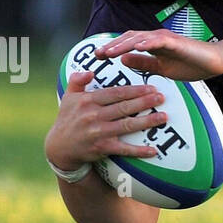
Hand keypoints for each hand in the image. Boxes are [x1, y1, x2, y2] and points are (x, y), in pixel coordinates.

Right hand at [45, 69, 167, 171]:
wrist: (58, 147)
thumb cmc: (68, 118)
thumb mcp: (69, 97)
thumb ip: (78, 80)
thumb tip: (90, 71)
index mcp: (88, 101)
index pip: (116, 93)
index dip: (134, 90)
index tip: (151, 86)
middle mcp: (93, 116)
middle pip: (124, 107)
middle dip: (145, 102)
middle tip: (162, 97)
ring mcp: (98, 133)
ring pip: (127, 125)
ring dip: (147, 122)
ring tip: (164, 117)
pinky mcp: (101, 148)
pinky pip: (123, 149)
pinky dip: (138, 151)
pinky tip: (153, 150)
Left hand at [96, 29, 222, 81]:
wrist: (215, 61)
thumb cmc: (191, 64)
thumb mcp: (162, 67)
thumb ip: (144, 63)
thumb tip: (124, 60)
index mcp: (153, 44)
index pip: (128, 43)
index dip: (113, 48)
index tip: (98, 56)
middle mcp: (157, 38)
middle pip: (130, 38)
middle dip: (113, 45)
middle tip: (97, 54)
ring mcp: (167, 38)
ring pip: (140, 38)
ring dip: (124, 44)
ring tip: (110, 52)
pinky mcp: (177, 42)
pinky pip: (159, 41)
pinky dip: (147, 43)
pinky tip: (137, 47)